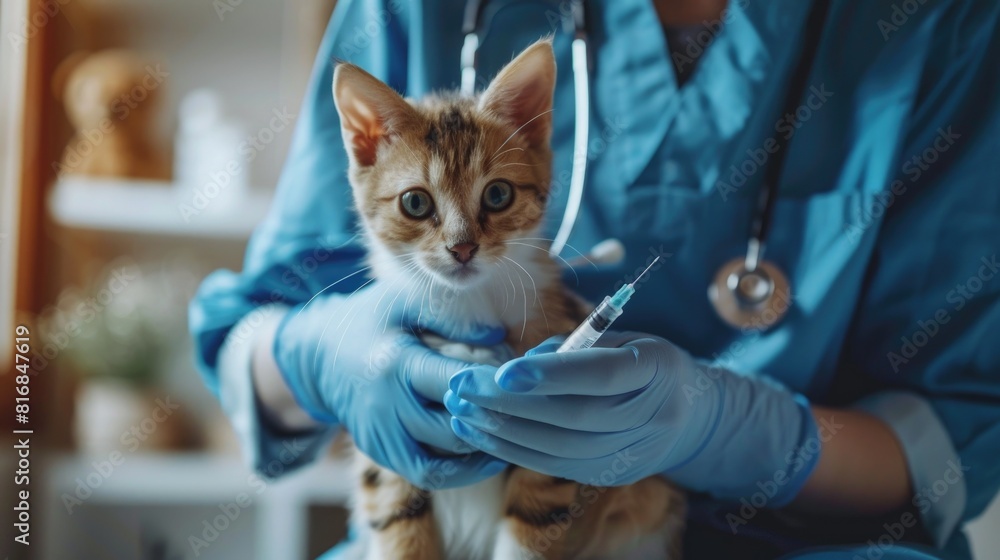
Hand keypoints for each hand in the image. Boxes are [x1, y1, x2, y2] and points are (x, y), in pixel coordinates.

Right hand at [273, 281, 508, 488]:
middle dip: (494, 423)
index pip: (457, 384)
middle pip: (454, 431)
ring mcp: (381, 437)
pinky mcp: (381, 453)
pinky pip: (426, 474)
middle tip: (529, 413)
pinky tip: (486, 454)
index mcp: (397, 364)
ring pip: (442, 464)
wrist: (320, 355)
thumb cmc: (373, 320)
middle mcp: (386, 407)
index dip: (495, 385)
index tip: (524, 377)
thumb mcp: (406, 301)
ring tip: (512, 436)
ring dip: (480, 454)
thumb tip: (500, 338)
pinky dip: (459, 471)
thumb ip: (453, 319)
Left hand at [445, 331, 819, 504]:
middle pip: (573, 416)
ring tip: (461, 411)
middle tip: (462, 387)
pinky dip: (513, 449)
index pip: (601, 375)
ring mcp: (632, 453)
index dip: (552, 374)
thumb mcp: (620, 339)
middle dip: (508, 403)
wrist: (689, 412)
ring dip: (502, 430)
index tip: (503, 370)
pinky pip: (555, 465)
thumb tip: (516, 366)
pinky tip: (480, 432)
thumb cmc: (641, 361)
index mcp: (656, 369)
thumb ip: (573, 348)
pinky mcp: (610, 474)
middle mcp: (650, 416)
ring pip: (559, 448)